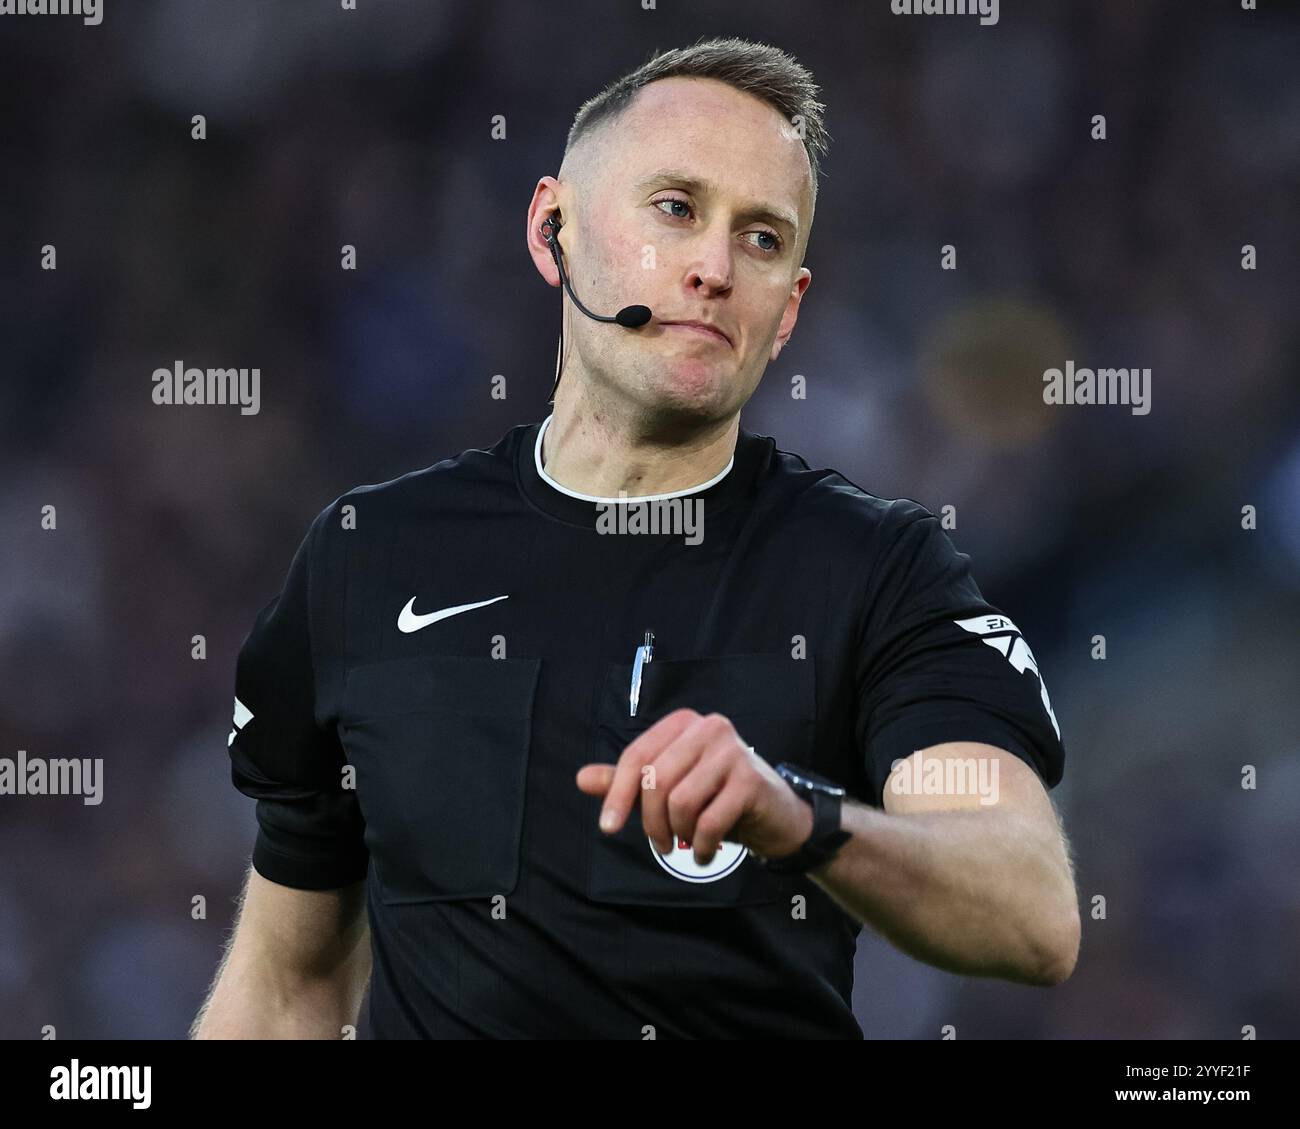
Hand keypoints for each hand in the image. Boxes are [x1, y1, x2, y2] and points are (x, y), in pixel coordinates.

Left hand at [575, 708, 814, 865]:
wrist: (777, 815)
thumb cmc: (718, 797)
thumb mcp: (670, 788)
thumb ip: (629, 782)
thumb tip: (581, 778)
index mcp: (683, 723)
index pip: (636, 756)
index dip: (617, 794)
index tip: (608, 828)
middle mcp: (708, 728)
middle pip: (656, 780)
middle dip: (651, 822)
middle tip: (661, 844)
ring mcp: (732, 752)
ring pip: (680, 801)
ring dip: (678, 833)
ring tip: (688, 843)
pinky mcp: (750, 780)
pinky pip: (709, 820)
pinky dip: (702, 845)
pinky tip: (706, 852)